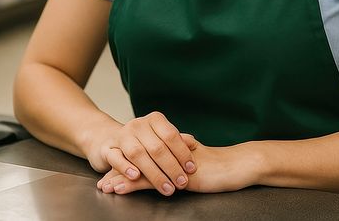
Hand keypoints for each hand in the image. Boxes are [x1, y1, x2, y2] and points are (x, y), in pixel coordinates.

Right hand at [84, 112, 198, 195]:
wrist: (111, 140)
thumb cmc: (143, 141)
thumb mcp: (160, 138)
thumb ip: (176, 141)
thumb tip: (193, 143)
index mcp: (154, 120)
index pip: (170, 135)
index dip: (182, 152)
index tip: (191, 169)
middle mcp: (137, 125)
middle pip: (156, 147)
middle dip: (171, 167)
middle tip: (181, 183)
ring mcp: (121, 136)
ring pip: (138, 154)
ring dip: (154, 173)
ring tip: (166, 187)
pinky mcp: (107, 149)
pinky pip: (116, 157)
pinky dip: (126, 167)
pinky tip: (136, 177)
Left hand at [96, 143, 260, 195]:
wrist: (236, 166)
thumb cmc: (218, 166)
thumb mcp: (194, 161)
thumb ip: (181, 156)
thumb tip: (175, 153)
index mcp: (170, 147)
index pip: (143, 153)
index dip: (127, 163)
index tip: (111, 172)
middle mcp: (167, 151)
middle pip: (136, 159)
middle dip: (118, 172)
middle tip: (102, 183)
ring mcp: (170, 161)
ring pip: (139, 169)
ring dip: (120, 179)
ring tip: (105, 188)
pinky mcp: (174, 173)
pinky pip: (149, 180)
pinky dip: (132, 185)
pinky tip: (120, 189)